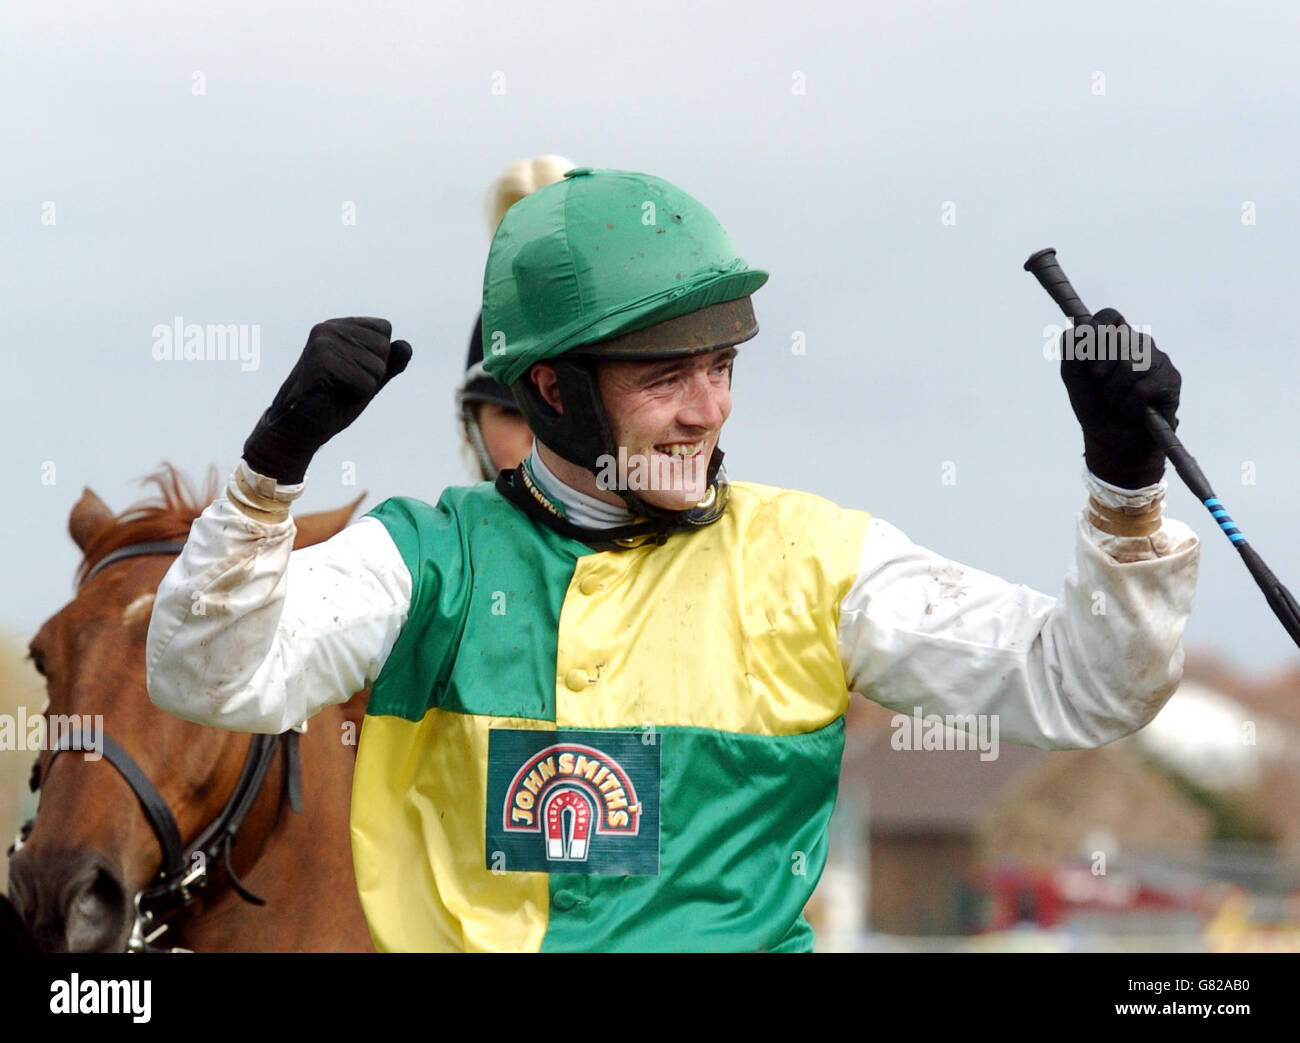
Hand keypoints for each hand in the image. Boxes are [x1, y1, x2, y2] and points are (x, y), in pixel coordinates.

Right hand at [243, 318, 411, 483]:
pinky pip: (366, 383)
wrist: (299, 428)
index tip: (350, 373)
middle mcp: (329, 328)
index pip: (384, 329)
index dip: (376, 359)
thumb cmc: (332, 403)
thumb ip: (389, 364)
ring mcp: (323, 343)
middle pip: (384, 347)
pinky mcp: (323, 362)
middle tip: (342, 385)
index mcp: (338, 326)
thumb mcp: (368, 380)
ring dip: (363, 387)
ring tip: (336, 391)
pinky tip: (331, 397)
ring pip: (377, 366)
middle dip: (372, 374)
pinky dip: (355, 396)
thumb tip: (406, 346)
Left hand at [1060, 307, 1179, 488]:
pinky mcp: (1171, 379)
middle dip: (1100, 371)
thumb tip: (1082, 329)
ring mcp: (1158, 359)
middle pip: (1117, 339)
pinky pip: (1142, 389)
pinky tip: (1131, 413)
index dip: (1096, 334)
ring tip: (1116, 403)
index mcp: (1115, 337)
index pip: (1109, 316)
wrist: (1112, 438)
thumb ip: (1071, 348)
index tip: (1087, 359)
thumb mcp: (1073, 376)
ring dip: (1113, 393)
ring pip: (1130, 365)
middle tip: (1101, 388)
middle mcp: (1139, 343)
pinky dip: (1128, 407)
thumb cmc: (1093, 404)